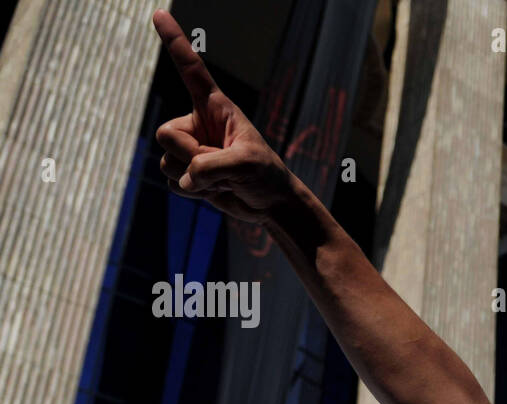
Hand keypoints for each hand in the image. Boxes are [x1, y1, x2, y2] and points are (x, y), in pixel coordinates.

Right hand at [151, 10, 292, 221]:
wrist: (269, 204)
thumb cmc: (265, 175)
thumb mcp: (247, 164)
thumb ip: (213, 165)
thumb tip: (187, 177)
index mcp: (215, 107)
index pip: (191, 70)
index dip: (175, 42)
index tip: (158, 13)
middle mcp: (198, 123)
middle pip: (165, 134)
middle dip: (191, 155)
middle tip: (223, 167)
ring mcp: (191, 148)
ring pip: (167, 162)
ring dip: (196, 178)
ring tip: (224, 179)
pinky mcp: (187, 172)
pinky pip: (174, 183)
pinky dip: (195, 192)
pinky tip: (216, 190)